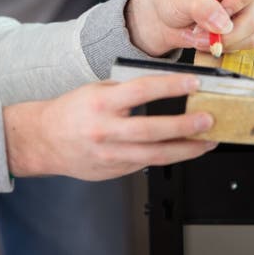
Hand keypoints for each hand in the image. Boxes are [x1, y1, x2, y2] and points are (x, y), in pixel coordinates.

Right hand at [4, 74, 216, 179]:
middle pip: (153, 130)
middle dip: (185, 126)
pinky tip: (182, 150)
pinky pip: (147, 163)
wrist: (44, 140)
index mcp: (101, 102)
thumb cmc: (71, 111)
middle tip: (208, 119)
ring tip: (207, 141)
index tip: (193, 83)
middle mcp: (106, 130)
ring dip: (186, 149)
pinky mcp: (115, 171)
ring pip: (156, 155)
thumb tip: (161, 89)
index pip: (141, 91)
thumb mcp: (95, 90)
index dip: (170, 86)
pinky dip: (167, 156)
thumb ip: (125, 91)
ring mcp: (111, 155)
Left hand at [125, 0, 253, 56]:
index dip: (241, 0)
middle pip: (253, 18)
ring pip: (249, 37)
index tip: (222, 10)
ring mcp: (246, 16)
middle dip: (225, 31)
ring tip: (197, 33)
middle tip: (199, 30)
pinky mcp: (242, 35)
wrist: (163, 19)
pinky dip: (221, 49)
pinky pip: (241, 49)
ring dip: (220, 42)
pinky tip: (204, 41)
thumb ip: (200, 5)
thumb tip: (222, 23)